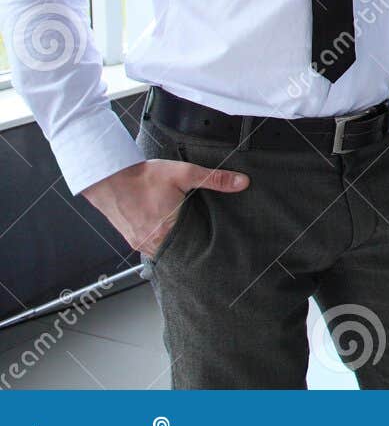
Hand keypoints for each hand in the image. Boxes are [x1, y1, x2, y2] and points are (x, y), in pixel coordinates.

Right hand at [82, 158, 248, 254]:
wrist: (109, 177)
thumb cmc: (143, 177)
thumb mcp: (184, 173)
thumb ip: (215, 179)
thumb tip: (242, 182)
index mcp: (168, 230)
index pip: (196, 247)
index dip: (208, 245)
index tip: (219, 243)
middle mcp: (153, 242)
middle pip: (181, 252)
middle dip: (194, 247)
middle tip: (207, 242)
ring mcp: (141, 243)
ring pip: (166, 252)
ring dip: (178, 245)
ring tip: (191, 237)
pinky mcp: (133, 240)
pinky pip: (153, 248)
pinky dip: (164, 243)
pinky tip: (172, 233)